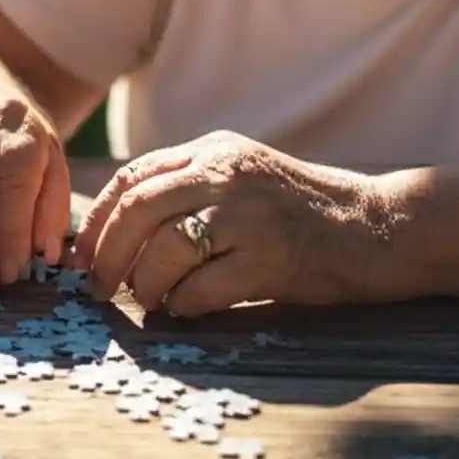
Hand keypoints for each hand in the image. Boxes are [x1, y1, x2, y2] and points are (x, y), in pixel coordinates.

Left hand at [73, 131, 392, 316]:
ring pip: (162, 250)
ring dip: (144, 284)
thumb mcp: (240, 178)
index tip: (80, 255)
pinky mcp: (270, 258)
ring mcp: (248, 214)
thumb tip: (112, 235)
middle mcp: (225, 173)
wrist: (378, 226)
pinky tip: (187, 308)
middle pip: (136, 212)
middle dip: (105, 257)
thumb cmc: (300, 212)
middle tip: (97, 288)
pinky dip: (183, 304)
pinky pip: (200, 288)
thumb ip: (185, 190)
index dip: (96, 221)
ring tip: (149, 299)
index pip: (131, 179)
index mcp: (212, 151)